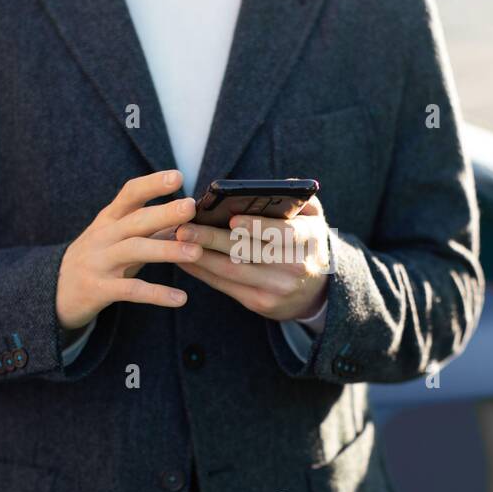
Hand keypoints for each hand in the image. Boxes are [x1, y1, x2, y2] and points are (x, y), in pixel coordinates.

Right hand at [55, 170, 201, 329]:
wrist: (56, 291)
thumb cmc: (99, 258)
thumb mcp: (118, 237)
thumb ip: (150, 226)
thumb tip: (187, 213)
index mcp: (109, 219)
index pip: (129, 194)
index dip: (152, 184)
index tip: (178, 176)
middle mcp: (103, 236)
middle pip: (135, 221)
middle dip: (164, 213)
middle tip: (191, 207)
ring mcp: (99, 262)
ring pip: (133, 251)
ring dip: (165, 250)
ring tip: (196, 252)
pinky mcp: (98, 290)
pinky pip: (130, 290)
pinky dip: (156, 294)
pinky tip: (180, 298)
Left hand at [173, 197, 330, 321]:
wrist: (316, 292)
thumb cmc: (306, 243)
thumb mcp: (313, 219)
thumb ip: (298, 199)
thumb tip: (268, 188)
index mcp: (310, 240)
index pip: (286, 233)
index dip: (258, 227)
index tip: (232, 220)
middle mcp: (295, 266)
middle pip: (249, 252)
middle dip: (212, 239)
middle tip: (184, 227)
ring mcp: (277, 288)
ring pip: (232, 270)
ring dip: (200, 256)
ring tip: (176, 240)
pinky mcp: (260, 304)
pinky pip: (226, 286)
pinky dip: (202, 272)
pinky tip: (184, 258)